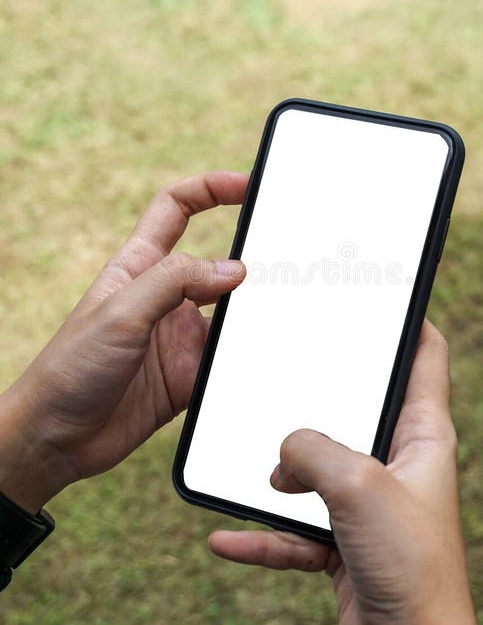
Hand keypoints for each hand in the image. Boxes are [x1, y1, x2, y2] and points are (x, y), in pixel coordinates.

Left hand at [0, 172, 247, 513]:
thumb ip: (175, 281)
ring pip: (231, 315)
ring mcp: (178, 338)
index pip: (177, 209)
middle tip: (283, 260)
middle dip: (249, 258)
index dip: (211, 189)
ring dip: (251, 315)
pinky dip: (246, 360)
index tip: (248, 186)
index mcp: (139, 267)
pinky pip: (229, 362)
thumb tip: (233, 269)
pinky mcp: (188, 376)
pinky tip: (258, 360)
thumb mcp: (121, 311)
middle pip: (215, 263)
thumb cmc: (70, 368)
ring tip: (274, 315)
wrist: (57, 439)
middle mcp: (164, 298)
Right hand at [209, 322, 482, 624]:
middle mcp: (398, 461)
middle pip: (356, 408)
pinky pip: (295, 528)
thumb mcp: (356, 484)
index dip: (408, 321)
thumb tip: (283, 454)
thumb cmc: (408, 560)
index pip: (425, 357)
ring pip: (317, 470)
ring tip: (256, 474)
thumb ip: (310, 450)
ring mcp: (370, 501)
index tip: (380, 296)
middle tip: (287, 365)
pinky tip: (226, 540)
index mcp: (422, 433)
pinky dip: (263, 534)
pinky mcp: (345, 541)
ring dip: (282, 475)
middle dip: (319, 396)